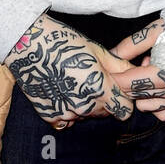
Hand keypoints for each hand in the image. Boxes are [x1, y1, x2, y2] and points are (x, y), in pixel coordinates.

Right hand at [4, 10, 134, 128]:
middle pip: (105, 113)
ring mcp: (65, 113)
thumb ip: (120, 67)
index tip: (118, 90)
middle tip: (94, 81)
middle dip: (105, 101)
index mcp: (100, 89)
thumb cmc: (65, 43)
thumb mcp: (97, 51)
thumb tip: (136, 74)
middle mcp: (84, 106)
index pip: (124, 110)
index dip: (123, 100)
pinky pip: (66, 121)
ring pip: (86, 117)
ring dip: (86, 106)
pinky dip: (68, 111)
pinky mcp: (49, 115)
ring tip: (75, 83)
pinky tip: (62, 92)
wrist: (28, 44)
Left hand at [110, 19, 164, 121]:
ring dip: (144, 92)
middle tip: (137, 63)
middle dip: (130, 83)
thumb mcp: (159, 29)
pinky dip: (157, 103)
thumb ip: (133, 44)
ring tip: (152, 70)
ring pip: (151, 107)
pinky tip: (160, 85)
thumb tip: (111, 55)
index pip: (134, 83)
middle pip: (140, 95)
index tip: (110, 71)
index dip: (119, 78)